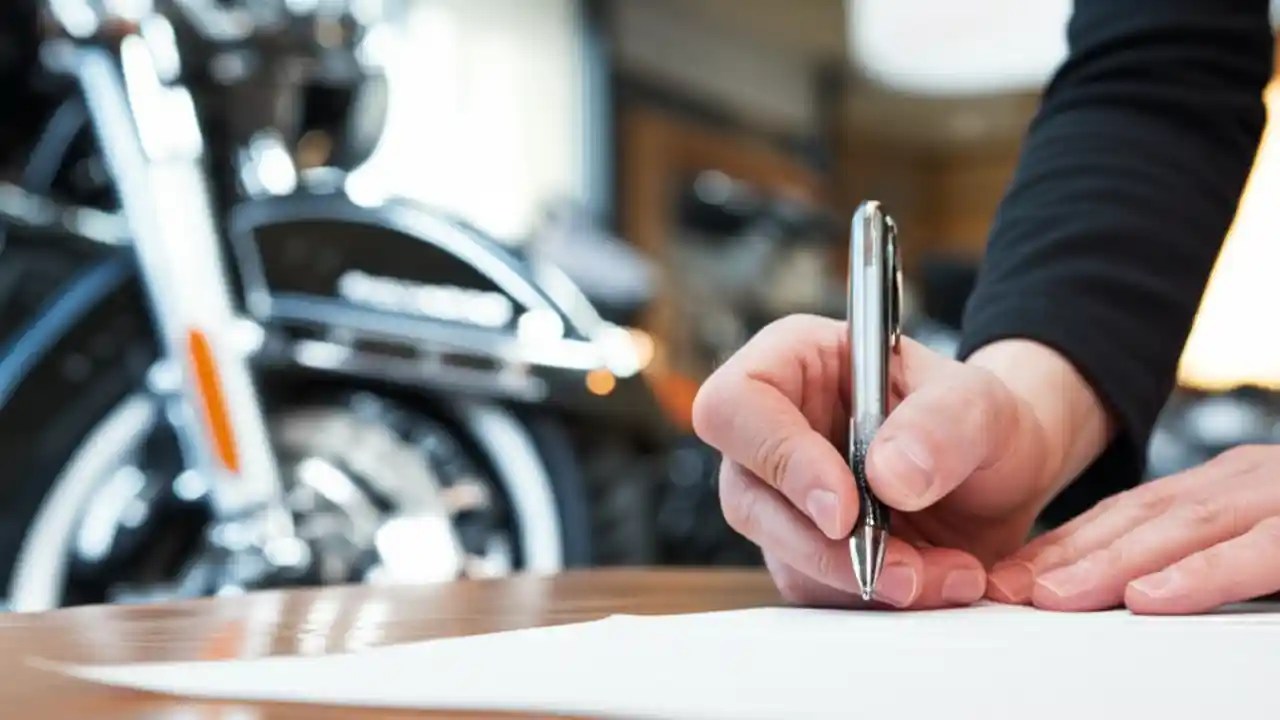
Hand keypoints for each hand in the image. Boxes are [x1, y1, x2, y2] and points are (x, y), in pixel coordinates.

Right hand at [691, 315, 1104, 609]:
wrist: (1003, 477)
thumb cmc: (978, 418)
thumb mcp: (982, 403)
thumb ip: (942, 425)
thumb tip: (887, 476)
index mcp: (794, 362)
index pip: (737, 404)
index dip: (779, 458)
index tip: (846, 506)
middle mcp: (773, 428)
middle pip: (746, 496)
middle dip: (825, 546)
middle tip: (902, 565)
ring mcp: (782, 495)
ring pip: (780, 553)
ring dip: (859, 578)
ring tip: (942, 573)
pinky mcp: (803, 550)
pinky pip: (814, 588)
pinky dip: (872, 598)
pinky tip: (929, 581)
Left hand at [988, 444, 1279, 613]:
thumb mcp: (1257, 536)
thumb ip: (1204, 553)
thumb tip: (1128, 596)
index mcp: (1224, 487)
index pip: (1126, 516)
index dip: (1062, 546)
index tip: (1008, 579)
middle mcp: (1243, 484)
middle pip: (1137, 519)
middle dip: (1064, 557)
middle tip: (1004, 589)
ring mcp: (1276, 499)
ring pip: (1180, 529)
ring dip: (1108, 563)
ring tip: (1049, 595)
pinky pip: (1253, 552)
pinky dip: (1196, 575)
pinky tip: (1147, 597)